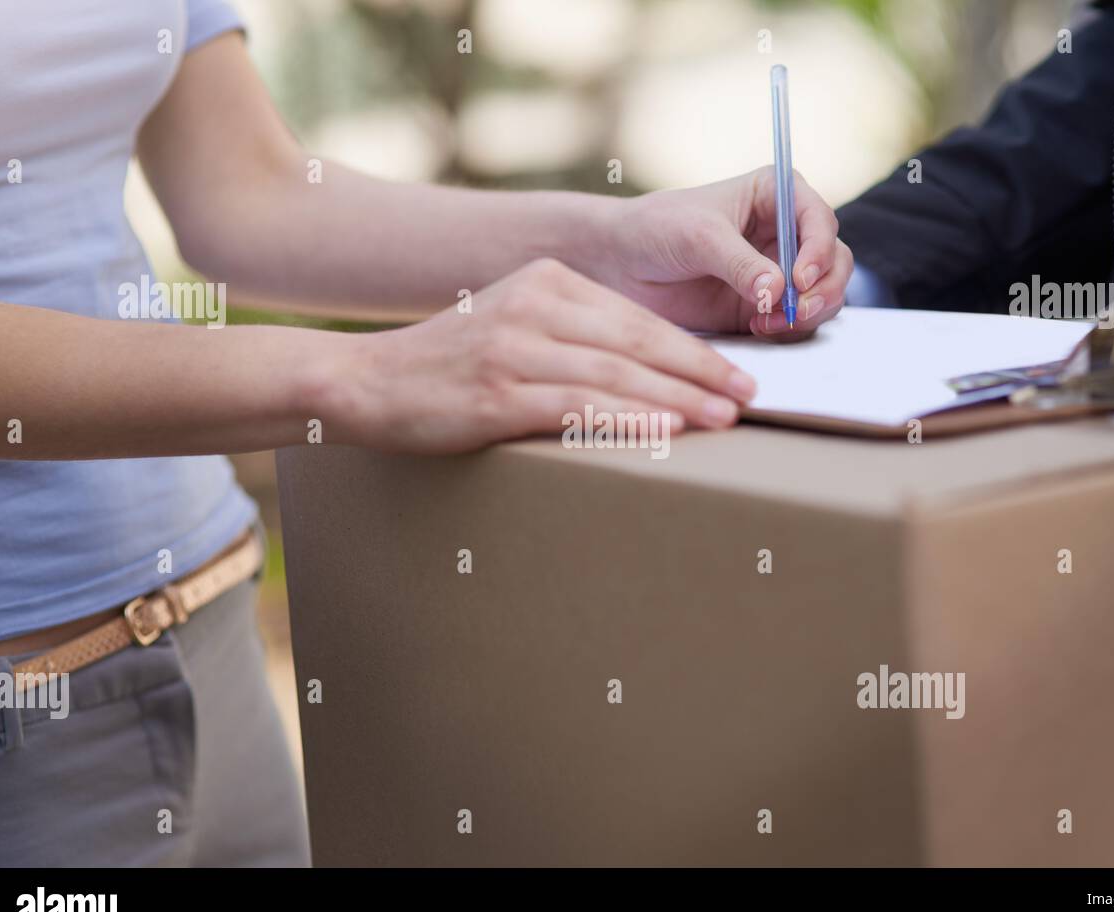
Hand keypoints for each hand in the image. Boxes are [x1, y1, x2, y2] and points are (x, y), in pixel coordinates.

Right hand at [325, 258, 757, 453]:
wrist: (367, 381)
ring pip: (616, 374)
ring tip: (721, 419)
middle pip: (637, 342)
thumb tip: (645, 369)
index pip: (637, 318)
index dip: (692, 349)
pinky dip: (627, 417)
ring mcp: (515, 349)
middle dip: (699, 372)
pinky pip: (577, 405)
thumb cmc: (449, 362)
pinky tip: (664, 428)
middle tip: (746, 397)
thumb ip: (571, 332)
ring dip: (677, 398)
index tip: (733, 373)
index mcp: (546, 281)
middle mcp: (535, 306)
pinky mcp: (497, 392)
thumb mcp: (513, 323)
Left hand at [595, 167, 852, 341]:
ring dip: (812, 311)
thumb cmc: (656, 229)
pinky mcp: (765, 307)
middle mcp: (784, 232)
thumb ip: (739, 264)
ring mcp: (777, 271)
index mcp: (775, 195)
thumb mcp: (698, 238)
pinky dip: (791, 328)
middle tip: (800, 310)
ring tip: (775, 322)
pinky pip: (797, 320)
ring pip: (824, 292)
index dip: (819, 249)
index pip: (818, 218)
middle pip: (833, 259)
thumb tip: (778, 291)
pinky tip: (763, 329)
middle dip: (825, 286)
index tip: (800, 278)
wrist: (621, 264)